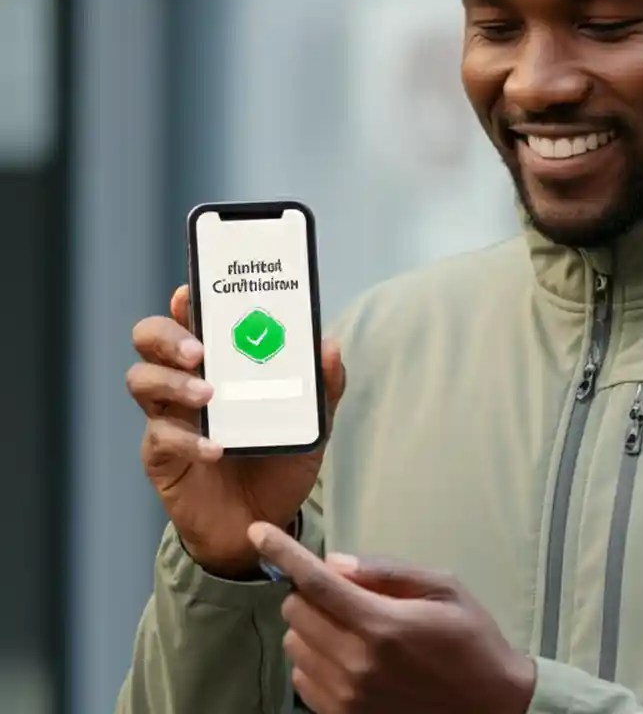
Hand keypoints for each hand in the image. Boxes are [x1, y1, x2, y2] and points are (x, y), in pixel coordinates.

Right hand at [126, 285, 345, 577]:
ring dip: (173, 382)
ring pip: (142, 380)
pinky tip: (216, 448)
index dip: (186, 300)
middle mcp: (185, 382)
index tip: (193, 291)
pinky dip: (189, 440)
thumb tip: (329, 345)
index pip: (190, 318)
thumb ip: (324, 387)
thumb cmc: (280, 461)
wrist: (261, 521)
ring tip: (209, 395)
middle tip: (199, 350)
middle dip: (168, 335)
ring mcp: (169, 416)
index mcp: (219, 363)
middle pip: (149, 339)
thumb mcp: (312, 423)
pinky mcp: (161, 455)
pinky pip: (161, 437)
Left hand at [248, 522, 536, 713]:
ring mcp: (347, 695)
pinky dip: (314, 659)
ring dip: (312, 626)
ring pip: (295, 643)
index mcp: (383, 625)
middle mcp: (357, 663)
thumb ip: (388, 572)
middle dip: (310, 590)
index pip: (316, 582)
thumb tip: (335, 562)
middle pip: (297, 610)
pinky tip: (347, 656)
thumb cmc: (472, 641)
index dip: (283, 553)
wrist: (489, 706)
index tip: (259, 532)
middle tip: (345, 591)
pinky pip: (301, 678)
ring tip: (351, 627)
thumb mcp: (444, 588)